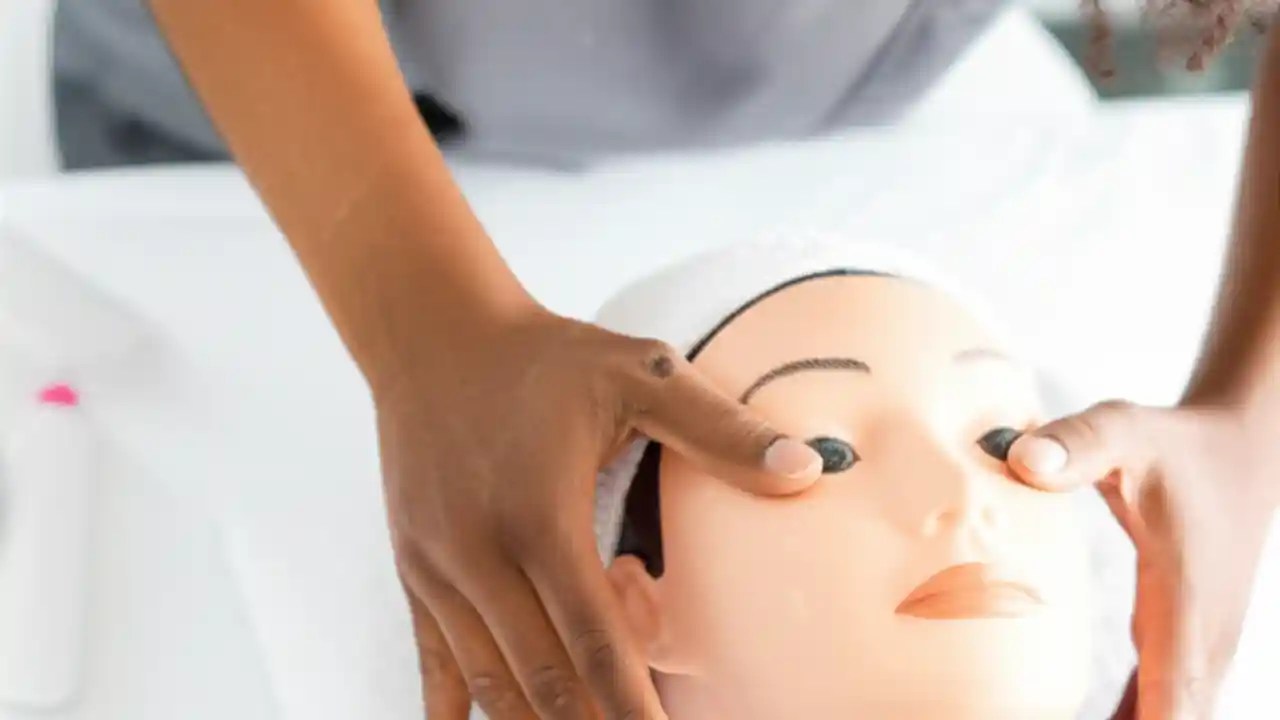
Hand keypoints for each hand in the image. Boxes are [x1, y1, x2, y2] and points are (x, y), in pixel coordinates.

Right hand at [376, 305, 821, 718]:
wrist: (434, 335)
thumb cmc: (545, 357)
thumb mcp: (639, 373)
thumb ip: (719, 429)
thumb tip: (807, 470)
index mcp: (541, 515)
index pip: (596, 642)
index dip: (632, 711)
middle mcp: (481, 555)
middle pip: (540, 680)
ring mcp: (439, 569)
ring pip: (488, 683)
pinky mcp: (414, 570)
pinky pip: (433, 663)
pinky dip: (457, 711)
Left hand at [1009, 401, 1277, 719]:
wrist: (1238, 450)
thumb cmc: (1177, 445)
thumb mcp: (1126, 432)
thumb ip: (1077, 443)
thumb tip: (1021, 458)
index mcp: (1185, 607)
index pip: (1173, 704)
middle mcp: (1199, 643)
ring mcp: (1195, 651)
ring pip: (1166, 719)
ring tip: (1034, 719)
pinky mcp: (1180, 648)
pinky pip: (1157, 707)